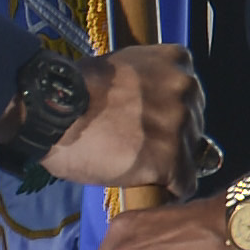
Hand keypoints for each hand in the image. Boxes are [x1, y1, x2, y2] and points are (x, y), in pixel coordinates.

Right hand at [37, 45, 200, 194]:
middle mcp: (185, 88)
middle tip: (139, 146)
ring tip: (137, 167)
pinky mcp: (171, 158)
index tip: (149, 122)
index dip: (169, 112)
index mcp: (176, 61)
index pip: (189, 94)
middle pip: (193, 123)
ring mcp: (180, 123)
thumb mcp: (122, 66)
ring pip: (190, 154)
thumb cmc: (76, 89)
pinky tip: (147, 184)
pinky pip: (184, 183)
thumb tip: (151, 107)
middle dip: (171, 137)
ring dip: (169, 163)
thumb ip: (147, 82)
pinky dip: (169, 188)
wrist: (57, 111)